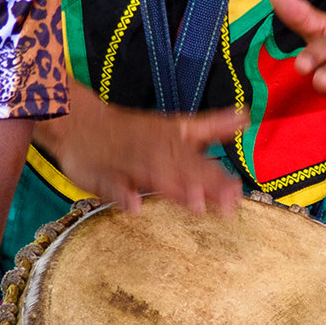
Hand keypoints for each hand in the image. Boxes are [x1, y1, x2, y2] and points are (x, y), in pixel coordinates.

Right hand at [34, 86, 243, 213]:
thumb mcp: (175, 126)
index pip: (200, 161)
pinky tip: (135, 208)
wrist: (79, 122)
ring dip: (172, 189)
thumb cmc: (135, 131)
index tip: (237, 193)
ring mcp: (128, 163)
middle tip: (225, 203)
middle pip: (182, 169)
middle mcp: (154, 152)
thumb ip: (210, 126)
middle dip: (204, 185)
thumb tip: (245, 116)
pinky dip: (122, 195)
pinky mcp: (103, 174)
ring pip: (152, 176)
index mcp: (173, 142)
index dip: (218, 178)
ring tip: (195, 203)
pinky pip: (112, 185)